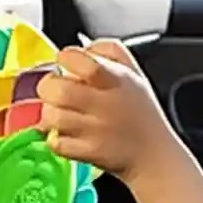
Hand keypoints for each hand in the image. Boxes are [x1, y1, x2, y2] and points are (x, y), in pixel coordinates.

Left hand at [35, 39, 180, 184]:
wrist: (154, 154)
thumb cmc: (139, 111)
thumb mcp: (134, 72)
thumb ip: (109, 51)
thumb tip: (81, 48)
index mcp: (117, 80)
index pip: (84, 61)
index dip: (67, 57)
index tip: (66, 61)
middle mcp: (106, 105)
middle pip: (58, 90)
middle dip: (48, 87)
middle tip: (55, 90)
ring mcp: (96, 131)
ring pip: (52, 117)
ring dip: (51, 114)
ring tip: (63, 114)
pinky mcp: (89, 153)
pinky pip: (56, 143)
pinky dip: (56, 140)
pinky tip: (67, 134)